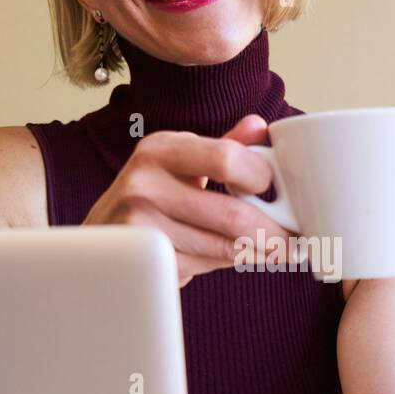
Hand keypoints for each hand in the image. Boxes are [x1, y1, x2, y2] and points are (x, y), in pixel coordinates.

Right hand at [81, 115, 292, 286]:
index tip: (277, 190)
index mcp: (161, 149)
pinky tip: (234, 257)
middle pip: (233, 215)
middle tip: (294, 241)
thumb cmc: (150, 196)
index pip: (228, 158)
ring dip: (256, 253)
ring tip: (272, 251)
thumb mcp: (179, 162)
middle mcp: (145, 183)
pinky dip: (227, 264)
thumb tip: (262, 127)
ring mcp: (142, 226)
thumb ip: (223, 145)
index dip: (263, 178)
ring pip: (225, 247)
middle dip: (274, 233)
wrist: (100, 239)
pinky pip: (207, 266)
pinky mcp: (147, 261)